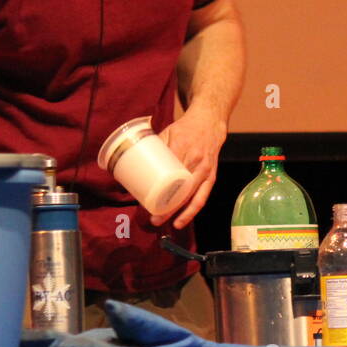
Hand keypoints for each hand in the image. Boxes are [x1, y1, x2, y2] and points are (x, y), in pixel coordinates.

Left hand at [152, 105, 227, 229]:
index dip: (159, 190)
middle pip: (181, 189)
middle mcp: (195, 160)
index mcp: (181, 147)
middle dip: (169, 208)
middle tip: (154, 218)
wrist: (210, 122)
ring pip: (193, 196)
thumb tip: (134, 166)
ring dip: (181, 213)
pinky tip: (183, 220)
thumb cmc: (185, 128)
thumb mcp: (167, 132)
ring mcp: (205, 170)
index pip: (169, 173)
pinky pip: (203, 197)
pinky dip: (193, 210)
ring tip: (169, 224)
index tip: (147, 201)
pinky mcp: (211, 176)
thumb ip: (154, 148)